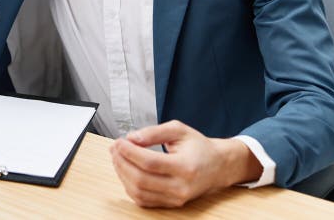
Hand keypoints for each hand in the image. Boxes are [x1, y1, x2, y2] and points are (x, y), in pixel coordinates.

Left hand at [109, 120, 261, 207]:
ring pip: (139, 192)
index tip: (119, 141)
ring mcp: (176, 199)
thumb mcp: (178, 130)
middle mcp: (181, 186)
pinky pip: (143, 200)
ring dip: (122, 174)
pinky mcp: (171, 204)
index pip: (150, 162)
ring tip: (118, 158)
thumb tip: (131, 138)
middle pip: (141, 179)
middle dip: (121, 162)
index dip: (129, 152)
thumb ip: (153, 132)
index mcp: (185, 166)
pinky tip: (126, 171)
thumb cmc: (198, 147)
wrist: (218, 166)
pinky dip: (130, 186)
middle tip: (115, 148)